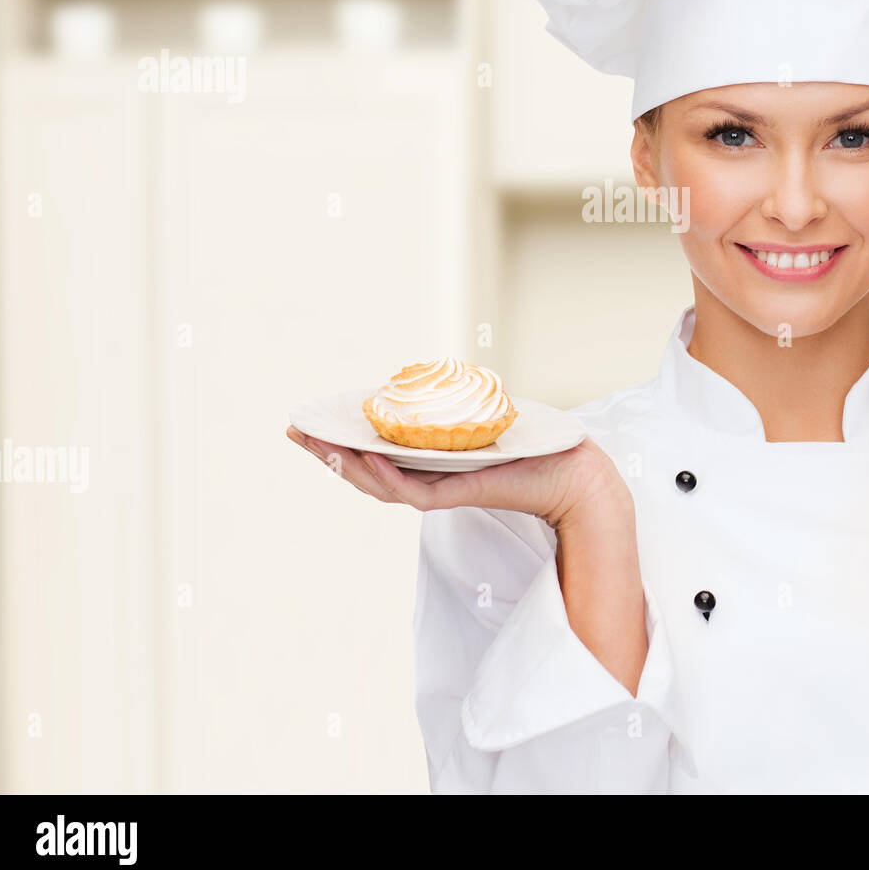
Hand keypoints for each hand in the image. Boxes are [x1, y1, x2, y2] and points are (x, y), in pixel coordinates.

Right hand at [285, 428, 630, 529]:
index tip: (305, 424)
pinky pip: (413, 491)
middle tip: (295, 432)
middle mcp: (429, 478)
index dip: (337, 442)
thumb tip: (424, 375)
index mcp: (428, 462)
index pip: (372, 454)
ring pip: (382, 484)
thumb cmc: (532, 442)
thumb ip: (451, 405)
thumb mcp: (480, 414)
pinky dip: (387, 475)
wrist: (573, 470)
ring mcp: (441, 488)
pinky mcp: (459, 494)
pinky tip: (366, 456)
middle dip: (327, 453)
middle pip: (365, 470)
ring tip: (319, 445)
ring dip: (347, 464)